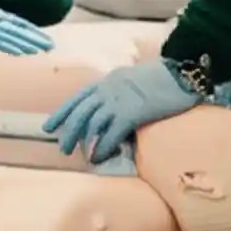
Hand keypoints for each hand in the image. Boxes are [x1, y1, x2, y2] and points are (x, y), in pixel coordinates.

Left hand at [42, 58, 202, 162]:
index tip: (49, 126)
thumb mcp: (130, 79)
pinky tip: (99, 156)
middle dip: (69, 131)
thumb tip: (110, 109)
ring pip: (92, 123)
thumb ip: (117, 90)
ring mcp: (118, 101)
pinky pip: (112, 133)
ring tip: (81, 156)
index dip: (62, 113)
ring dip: (84, 142)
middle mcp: (107, 89)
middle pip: (80, 112)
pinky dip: (104, 146)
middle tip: (62, 148)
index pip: (78, 98)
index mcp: (106, 81)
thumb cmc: (160, 77)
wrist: (180, 73)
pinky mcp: (132, 113)